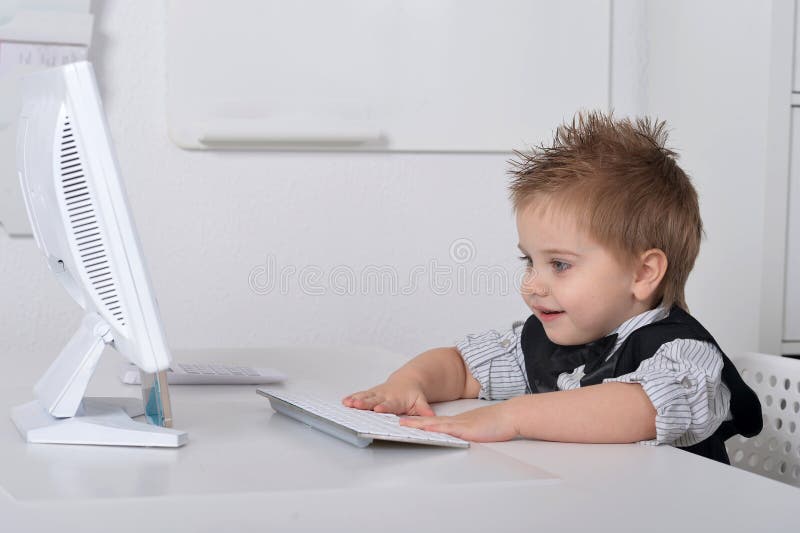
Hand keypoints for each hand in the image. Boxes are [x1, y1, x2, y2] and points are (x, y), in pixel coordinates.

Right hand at [342, 379, 435, 415]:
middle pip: (373, 400)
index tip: (378, 409)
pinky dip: (353, 397)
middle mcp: (385, 396)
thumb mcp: (421, 402)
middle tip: (356, 406)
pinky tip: (345, 401)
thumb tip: (431, 418)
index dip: (383, 407)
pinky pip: (362, 395)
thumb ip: (424, 410)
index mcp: (397, 400)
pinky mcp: (372, 392)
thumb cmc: (414, 394)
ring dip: (355, 400)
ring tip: (346, 403)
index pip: (389, 405)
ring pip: (365, 397)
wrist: (409, 380)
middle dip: (364, 404)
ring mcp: (378, 393)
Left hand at [399, 402, 518, 441]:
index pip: (432, 422)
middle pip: (428, 422)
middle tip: (395, 421)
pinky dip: (435, 430)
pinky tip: (425, 429)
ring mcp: (459, 424)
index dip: (417, 422)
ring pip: (433, 424)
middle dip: (411, 422)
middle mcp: (454, 422)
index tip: (403, 422)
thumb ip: (467, 431)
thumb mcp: (477, 428)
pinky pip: (447, 429)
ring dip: (418, 425)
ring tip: (402, 424)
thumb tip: (460, 436)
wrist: (509, 416)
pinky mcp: (465, 429)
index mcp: (456, 422)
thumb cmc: (497, 424)